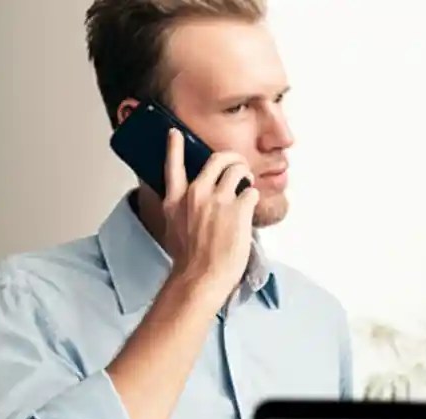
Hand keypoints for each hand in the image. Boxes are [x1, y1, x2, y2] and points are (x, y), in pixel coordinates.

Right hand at [161, 127, 259, 305]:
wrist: (200, 277)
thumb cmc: (190, 260)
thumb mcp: (174, 228)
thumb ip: (181, 209)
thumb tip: (191, 202)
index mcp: (175, 200)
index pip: (172, 165)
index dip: (174, 147)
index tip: (175, 133)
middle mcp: (195, 194)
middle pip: (217, 159)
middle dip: (232, 158)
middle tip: (239, 165)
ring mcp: (217, 200)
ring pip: (238, 169)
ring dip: (246, 174)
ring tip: (247, 184)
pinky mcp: (237, 209)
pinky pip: (251, 192)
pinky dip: (253, 198)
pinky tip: (250, 208)